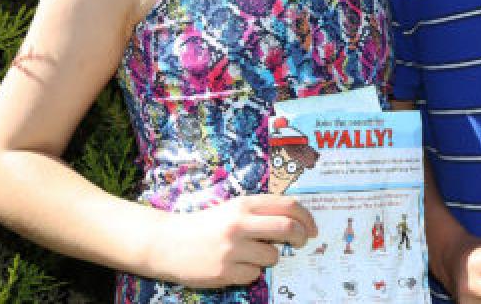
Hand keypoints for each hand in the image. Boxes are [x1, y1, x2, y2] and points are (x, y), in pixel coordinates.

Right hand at [146, 194, 317, 288]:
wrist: (167, 242)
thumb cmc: (206, 225)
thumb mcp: (233, 209)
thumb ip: (261, 211)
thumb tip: (298, 220)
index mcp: (244, 205)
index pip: (289, 206)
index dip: (307, 217)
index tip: (312, 228)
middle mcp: (239, 224)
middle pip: (289, 229)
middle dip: (301, 237)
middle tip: (301, 242)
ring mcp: (232, 249)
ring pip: (273, 256)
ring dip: (269, 258)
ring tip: (250, 254)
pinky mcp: (224, 271)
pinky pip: (254, 275)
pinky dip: (250, 272)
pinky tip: (234, 265)